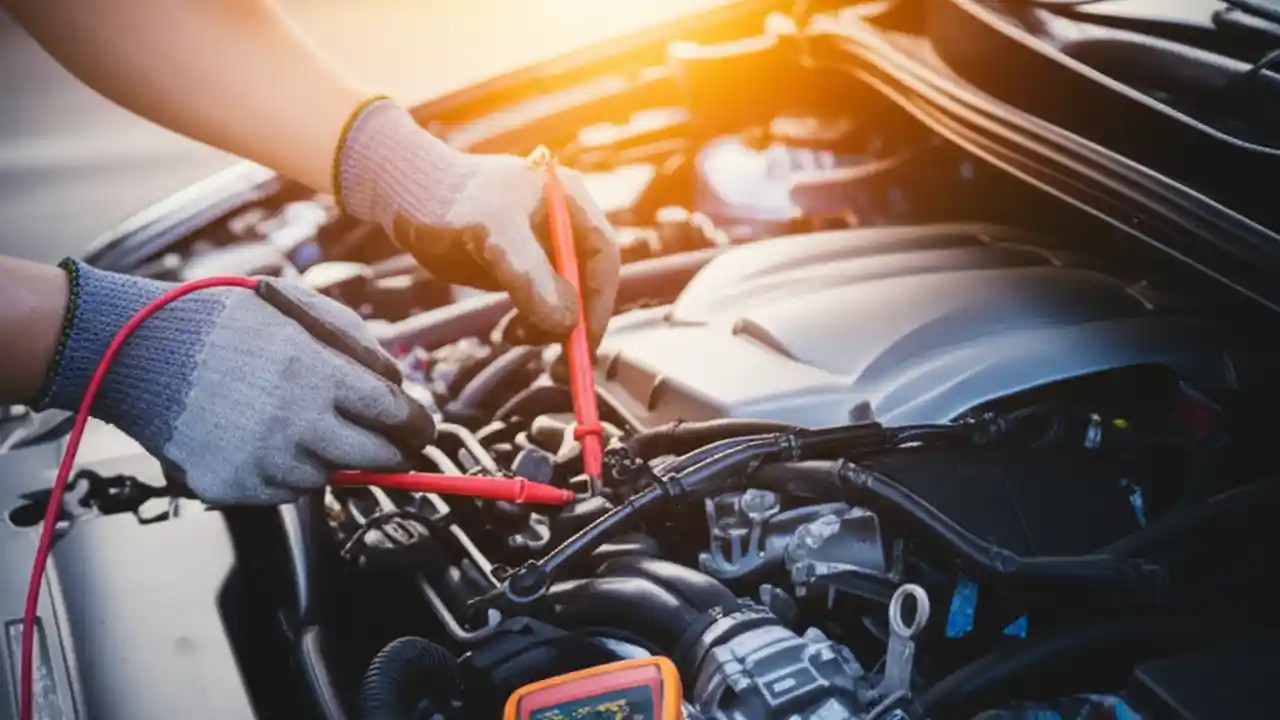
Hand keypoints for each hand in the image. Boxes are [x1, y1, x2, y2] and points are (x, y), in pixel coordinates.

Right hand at [41, 262, 433, 504]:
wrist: (139, 352)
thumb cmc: (220, 320)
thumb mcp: (298, 308)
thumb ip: (356, 344)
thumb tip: (395, 382)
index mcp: (319, 376)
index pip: (396, 415)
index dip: (417, 425)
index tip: (422, 429)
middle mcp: (297, 424)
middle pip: (374, 459)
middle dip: (389, 453)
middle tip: (390, 446)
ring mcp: (264, 461)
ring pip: (326, 476)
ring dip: (325, 456)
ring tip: (292, 420)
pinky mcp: (235, 487)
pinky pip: (283, 491)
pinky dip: (283, 470)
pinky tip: (259, 436)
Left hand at [335, 99, 619, 347]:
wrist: (407, 196)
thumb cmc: (449, 201)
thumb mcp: (492, 235)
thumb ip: (530, 276)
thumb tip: (566, 323)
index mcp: (568, 201)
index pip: (603, 256)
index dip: (599, 300)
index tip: (586, 339)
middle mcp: (562, 223)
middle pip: (587, 280)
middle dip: (576, 321)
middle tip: (562, 360)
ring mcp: (542, 246)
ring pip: (563, 297)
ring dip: (549, 327)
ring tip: (515, 338)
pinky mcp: (521, 266)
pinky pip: (539, 302)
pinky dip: (530, 323)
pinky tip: (508, 333)